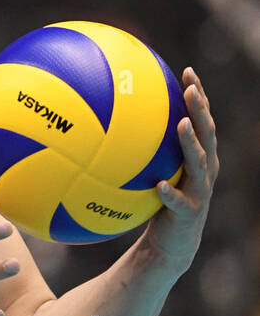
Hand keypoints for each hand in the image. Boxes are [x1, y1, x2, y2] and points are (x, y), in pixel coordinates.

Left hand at [142, 67, 218, 276]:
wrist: (171, 244)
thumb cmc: (157, 200)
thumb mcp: (150, 170)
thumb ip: (141, 147)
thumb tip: (109, 118)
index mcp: (199, 156)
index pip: (202, 119)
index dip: (199, 95)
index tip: (188, 71)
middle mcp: (205, 169)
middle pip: (207, 134)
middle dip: (200, 110)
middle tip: (191, 89)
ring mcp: (199, 191)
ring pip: (200, 163)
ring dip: (191, 143)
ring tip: (181, 125)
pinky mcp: (189, 214)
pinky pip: (179, 202)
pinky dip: (169, 193)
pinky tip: (158, 185)